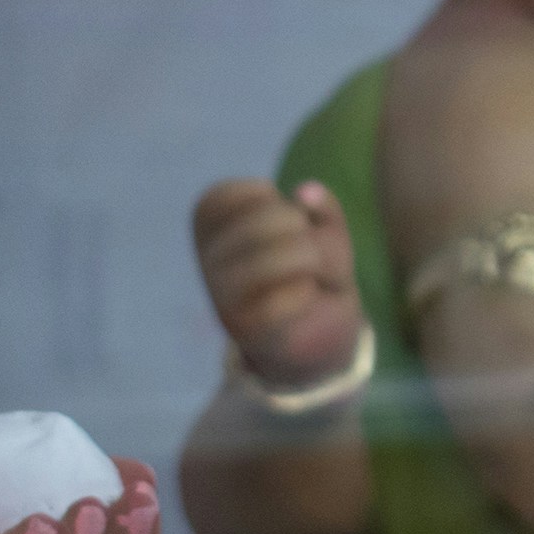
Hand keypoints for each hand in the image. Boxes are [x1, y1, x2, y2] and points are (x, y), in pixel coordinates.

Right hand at [190, 179, 362, 388]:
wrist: (319, 342)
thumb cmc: (314, 275)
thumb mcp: (325, 234)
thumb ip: (322, 208)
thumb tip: (307, 191)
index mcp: (213, 228)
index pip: (239, 195)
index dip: (274, 201)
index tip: (290, 222)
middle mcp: (208, 260)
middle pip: (263, 222)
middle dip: (304, 231)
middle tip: (313, 252)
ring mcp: (224, 298)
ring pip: (267, 260)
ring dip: (309, 262)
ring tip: (314, 273)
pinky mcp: (247, 330)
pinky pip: (276, 303)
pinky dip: (305, 294)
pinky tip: (307, 296)